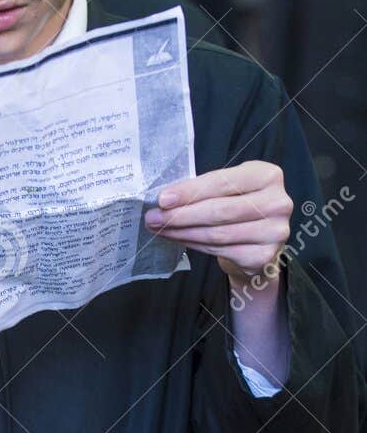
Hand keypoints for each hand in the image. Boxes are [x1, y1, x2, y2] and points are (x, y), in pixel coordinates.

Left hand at [144, 161, 292, 285]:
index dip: (190, 192)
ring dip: (183, 232)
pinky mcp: (264, 256)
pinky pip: (221, 251)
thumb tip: (165, 200)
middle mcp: (278, 202)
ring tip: (160, 229)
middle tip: (153, 218)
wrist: (258, 241)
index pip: (222, 182)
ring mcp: (275, 232)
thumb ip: (205, 189)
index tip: (162, 199)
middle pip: (219, 210)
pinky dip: (195, 245)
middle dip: (181, 215)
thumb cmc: (238, 206)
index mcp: (268, 176)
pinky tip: (179, 239)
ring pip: (217, 233)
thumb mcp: (229, 188)